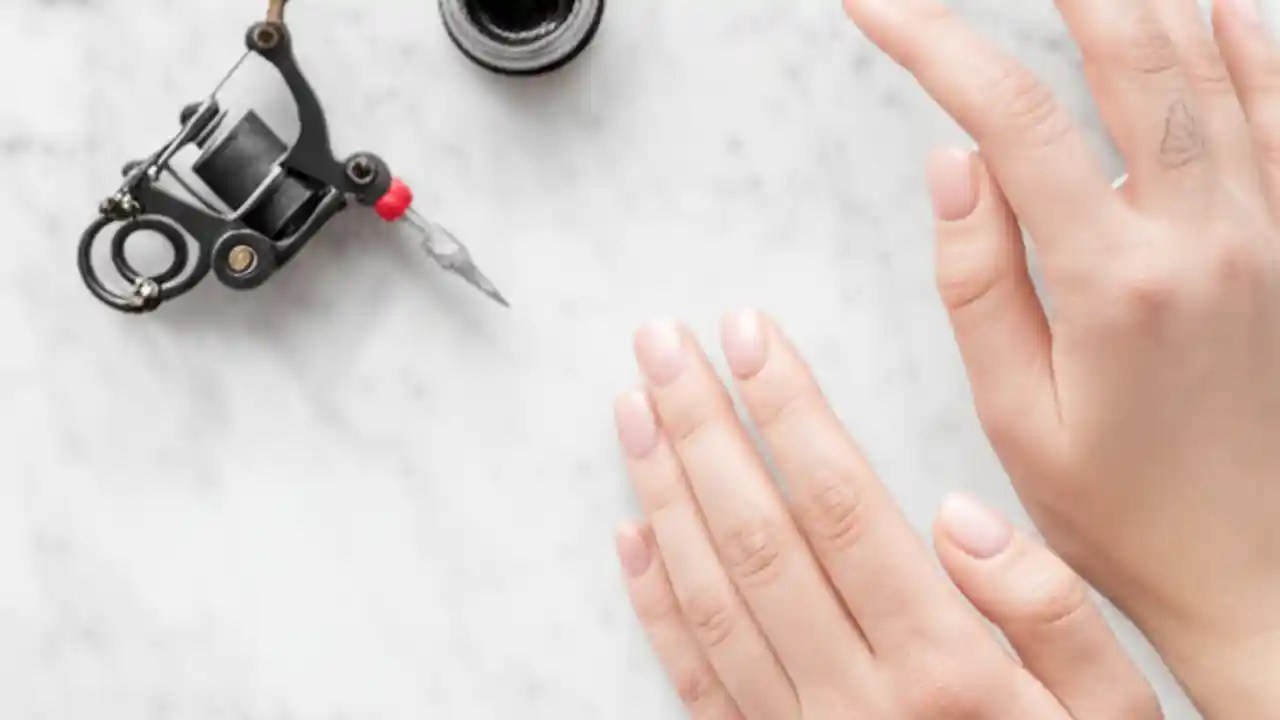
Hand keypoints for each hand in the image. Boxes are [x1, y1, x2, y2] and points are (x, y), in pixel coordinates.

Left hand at [611, 315, 1156, 718]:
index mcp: (942, 668)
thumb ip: (1048, 612)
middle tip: (663, 344)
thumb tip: (958, 514)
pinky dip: (653, 601)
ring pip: (711, 595)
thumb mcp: (1111, 714)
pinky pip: (692, 678)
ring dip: (663, 492)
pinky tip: (630, 534)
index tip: (748, 337)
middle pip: (758, 536)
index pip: (840, 505)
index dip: (787, 411)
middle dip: (702, 428)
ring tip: (633, 409)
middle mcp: (854, 697)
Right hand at [841, 0, 1279, 711]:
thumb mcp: (1016, 419)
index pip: (1012, 120)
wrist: (1262, 578)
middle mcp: (1205, 238)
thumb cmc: (1126, 515)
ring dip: (1139, 3)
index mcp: (1115, 284)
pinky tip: (1224, 8)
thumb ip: (978, 282)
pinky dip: (1250, 49)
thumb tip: (952, 161)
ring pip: (1209, 67)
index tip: (872, 5)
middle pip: (1129, 54)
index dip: (933, 42)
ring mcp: (1265, 234)